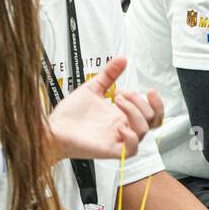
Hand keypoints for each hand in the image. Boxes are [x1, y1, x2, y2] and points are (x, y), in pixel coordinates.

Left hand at [47, 55, 164, 161]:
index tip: (142, 90)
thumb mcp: (93, 88)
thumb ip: (109, 74)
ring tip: (116, 100)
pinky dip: (130, 136)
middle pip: (152, 120)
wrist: (53, 128)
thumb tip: (122, 59)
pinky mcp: (110, 150)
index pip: (153, 114)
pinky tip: (118, 125)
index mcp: (123, 116)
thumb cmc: (70, 115)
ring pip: (144, 130)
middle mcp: (123, 127)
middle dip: (140, 102)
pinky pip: (131, 149)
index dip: (156, 102)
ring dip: (133, 111)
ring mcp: (118, 139)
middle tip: (120, 94)